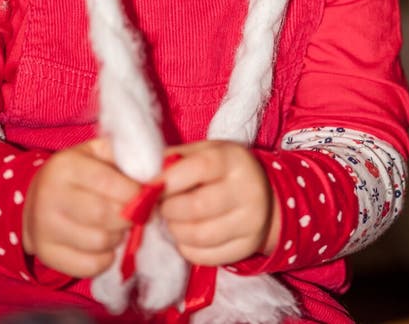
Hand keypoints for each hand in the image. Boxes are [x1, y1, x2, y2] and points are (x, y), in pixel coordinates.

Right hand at [22, 138, 139, 278]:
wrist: (34, 200)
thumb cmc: (76, 173)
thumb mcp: (95, 153)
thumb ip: (124, 157)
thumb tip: (156, 174)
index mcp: (64, 166)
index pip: (109, 183)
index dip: (136, 193)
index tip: (148, 196)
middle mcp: (50, 196)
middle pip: (105, 215)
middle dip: (129, 217)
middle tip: (137, 214)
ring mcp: (44, 228)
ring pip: (99, 242)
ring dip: (119, 238)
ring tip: (119, 227)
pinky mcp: (46, 254)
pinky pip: (89, 266)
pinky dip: (106, 259)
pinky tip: (105, 246)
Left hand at [159, 140, 277, 266]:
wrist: (263, 195)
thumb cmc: (222, 169)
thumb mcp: (205, 151)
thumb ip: (176, 159)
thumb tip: (145, 177)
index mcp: (234, 159)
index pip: (199, 168)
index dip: (169, 180)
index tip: (151, 187)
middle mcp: (248, 190)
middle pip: (197, 206)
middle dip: (169, 209)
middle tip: (160, 206)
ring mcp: (251, 222)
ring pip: (199, 235)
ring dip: (175, 230)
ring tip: (172, 219)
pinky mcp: (247, 247)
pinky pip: (205, 256)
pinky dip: (186, 248)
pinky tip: (185, 235)